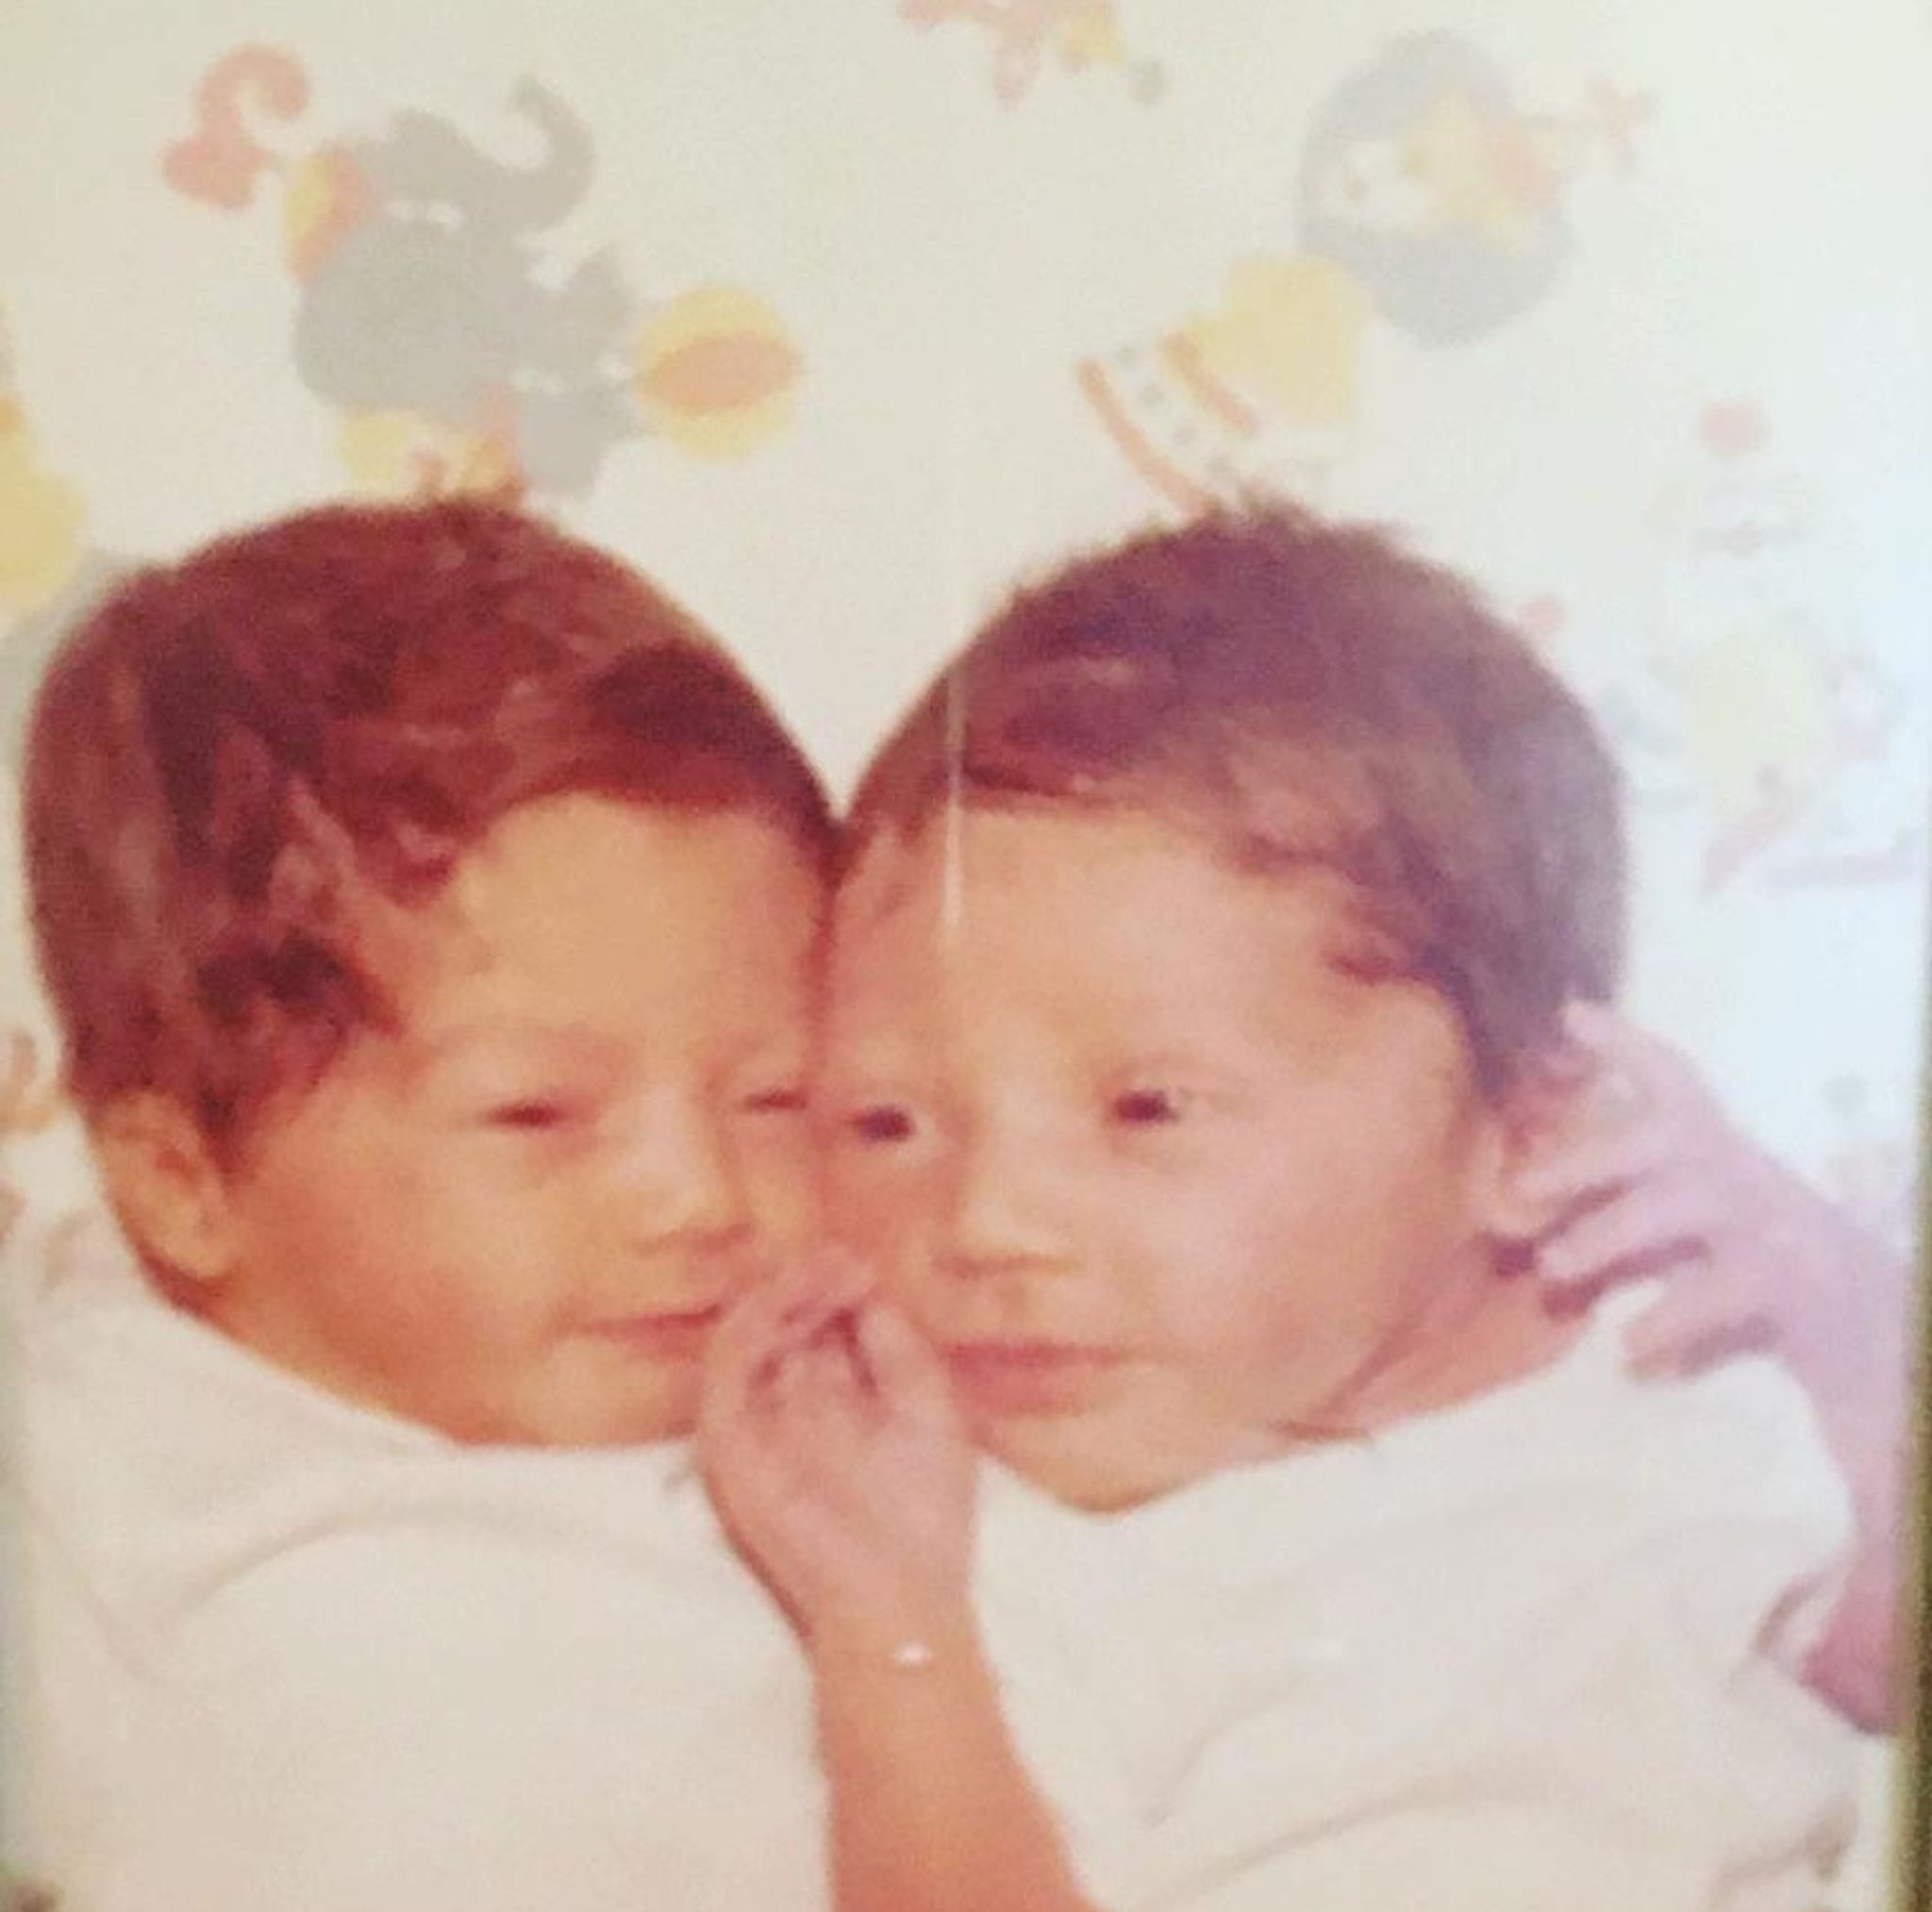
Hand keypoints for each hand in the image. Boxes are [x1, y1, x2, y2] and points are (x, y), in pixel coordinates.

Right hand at [699, 1255, 976, 1658]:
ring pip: (746, 1336)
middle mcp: (794, 1404)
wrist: (896, 1592)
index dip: (831, 1284)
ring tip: (818, 1275)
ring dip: (776, 1295)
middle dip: (801, 1280)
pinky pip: (723, 1374)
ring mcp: (758, 1425)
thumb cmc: (923, 1509)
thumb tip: (863, 1283)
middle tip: (834, 1259)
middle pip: (779, 1321)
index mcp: (842, 1397)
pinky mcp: (728, 1448)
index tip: (856, 1262)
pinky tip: (787, 1308)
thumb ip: (893, 1343)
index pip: (821, 1323)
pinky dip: (747, 1330)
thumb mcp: (926, 1405)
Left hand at [1511, 1002, 1900, 1391]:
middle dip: (1588, 1158)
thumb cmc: (1744, 1265)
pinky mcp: (1788, 1281)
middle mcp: (1742, 1171)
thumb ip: (1611, 1211)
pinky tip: (1629, 1353)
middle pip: (1666, 1139)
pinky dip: (1668, 1321)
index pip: (1673, 1081)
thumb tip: (1514, 1211)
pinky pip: (1717, 1293)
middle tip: (1522, 1187)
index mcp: (1715, 1150)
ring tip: (1552, 1266)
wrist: (1858, 1322)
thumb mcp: (1676, 1227)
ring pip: (1681, 1208)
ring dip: (1610, 1234)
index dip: (1626, 1045)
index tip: (1573, 1014)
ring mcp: (1769, 1221)